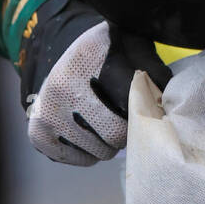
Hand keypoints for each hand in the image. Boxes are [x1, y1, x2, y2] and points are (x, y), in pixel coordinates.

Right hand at [19, 0, 171, 165]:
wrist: (57, 50)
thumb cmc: (105, 51)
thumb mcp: (130, 43)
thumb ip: (151, 66)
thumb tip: (167, 97)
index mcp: (88, 57)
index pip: (130, 99)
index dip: (146, 107)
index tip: (152, 106)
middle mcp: (62, 84)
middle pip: (115, 133)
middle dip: (128, 131)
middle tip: (129, 120)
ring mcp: (47, 111)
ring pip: (99, 151)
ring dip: (111, 144)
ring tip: (109, 124)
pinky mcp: (38, 134)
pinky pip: (81, 160)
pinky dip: (91, 153)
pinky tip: (90, 132)